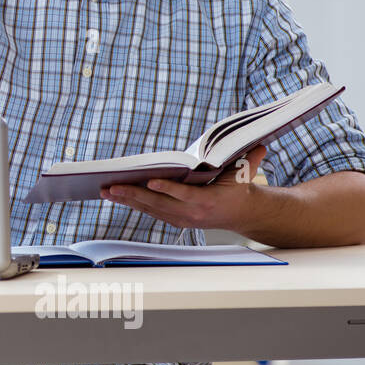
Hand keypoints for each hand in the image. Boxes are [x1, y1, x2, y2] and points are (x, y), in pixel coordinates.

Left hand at [101, 145, 268, 231]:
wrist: (243, 215)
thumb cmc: (240, 189)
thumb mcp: (246, 174)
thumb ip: (250, 160)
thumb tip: (259, 144)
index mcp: (207, 202)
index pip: (183, 195)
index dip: (166, 189)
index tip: (150, 182)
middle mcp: (191, 214)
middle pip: (157, 204)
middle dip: (132, 195)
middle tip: (110, 186)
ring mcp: (181, 219)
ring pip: (149, 209)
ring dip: (126, 200)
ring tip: (105, 190)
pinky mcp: (174, 220)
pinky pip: (150, 211)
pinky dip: (132, 203)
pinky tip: (116, 195)